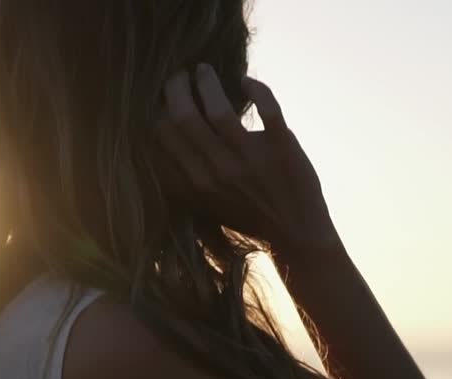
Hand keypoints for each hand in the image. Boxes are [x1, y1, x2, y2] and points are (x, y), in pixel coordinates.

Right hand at [155, 65, 342, 262]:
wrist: (297, 235)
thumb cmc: (249, 216)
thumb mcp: (206, 203)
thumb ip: (182, 178)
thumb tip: (154, 142)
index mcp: (197, 184)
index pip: (162, 137)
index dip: (156, 107)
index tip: (161, 94)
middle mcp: (219, 172)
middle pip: (183, 118)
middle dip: (175, 86)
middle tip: (179, 74)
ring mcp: (250, 161)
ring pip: (219, 109)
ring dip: (208, 82)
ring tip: (205, 70)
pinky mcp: (282, 150)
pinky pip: (268, 108)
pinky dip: (257, 88)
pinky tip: (247, 81)